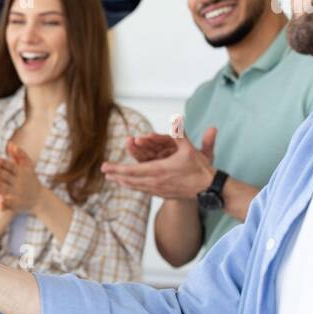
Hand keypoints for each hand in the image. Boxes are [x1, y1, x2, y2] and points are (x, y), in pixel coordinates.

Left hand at [0, 143, 43, 211]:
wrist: (40, 198)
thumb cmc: (31, 179)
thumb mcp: (27, 166)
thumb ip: (19, 155)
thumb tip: (10, 144)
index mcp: (21, 172)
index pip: (10, 166)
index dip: (2, 162)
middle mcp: (18, 182)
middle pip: (7, 176)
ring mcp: (17, 193)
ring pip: (6, 188)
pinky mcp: (16, 203)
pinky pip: (10, 203)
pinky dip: (5, 203)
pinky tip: (0, 201)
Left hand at [102, 126, 218, 199]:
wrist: (208, 188)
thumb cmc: (199, 167)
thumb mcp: (190, 148)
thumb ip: (180, 134)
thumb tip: (176, 119)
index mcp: (159, 170)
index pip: (132, 171)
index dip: (117, 169)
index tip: (104, 167)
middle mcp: (156, 182)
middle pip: (130, 180)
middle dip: (115, 175)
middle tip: (103, 171)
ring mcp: (159, 190)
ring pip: (136, 186)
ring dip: (123, 181)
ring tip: (112, 178)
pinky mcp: (163, 194)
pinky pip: (143, 190)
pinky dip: (133, 186)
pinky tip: (129, 184)